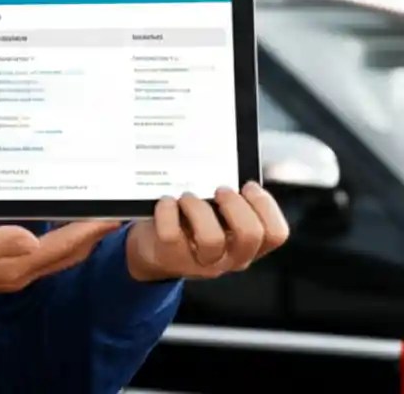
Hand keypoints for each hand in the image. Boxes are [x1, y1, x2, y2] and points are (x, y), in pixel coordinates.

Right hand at [0, 220, 120, 311]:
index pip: (60, 246)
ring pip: (56, 256)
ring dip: (77, 239)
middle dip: (91, 236)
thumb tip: (31, 237)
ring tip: (92, 219)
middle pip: (66, 254)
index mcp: (14, 263)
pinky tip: (55, 227)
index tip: (109, 216)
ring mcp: (12, 271)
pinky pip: (42, 255)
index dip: (87, 232)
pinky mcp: (3, 267)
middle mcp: (19, 270)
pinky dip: (58, 241)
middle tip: (111, 214)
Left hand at [126, 181, 289, 281]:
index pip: (276, 234)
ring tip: (187, 197)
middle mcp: (230, 258)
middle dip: (235, 205)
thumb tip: (229, 169)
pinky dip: (167, 210)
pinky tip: (167, 202)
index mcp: (248, 247)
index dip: (265, 205)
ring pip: (211, 238)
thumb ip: (230, 203)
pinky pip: (171, 233)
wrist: (154, 252)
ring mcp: (201, 262)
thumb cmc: (191, 225)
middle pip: (250, 235)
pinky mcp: (171, 256)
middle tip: (219, 190)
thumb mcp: (218, 218)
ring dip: (199, 208)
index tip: (248, 186)